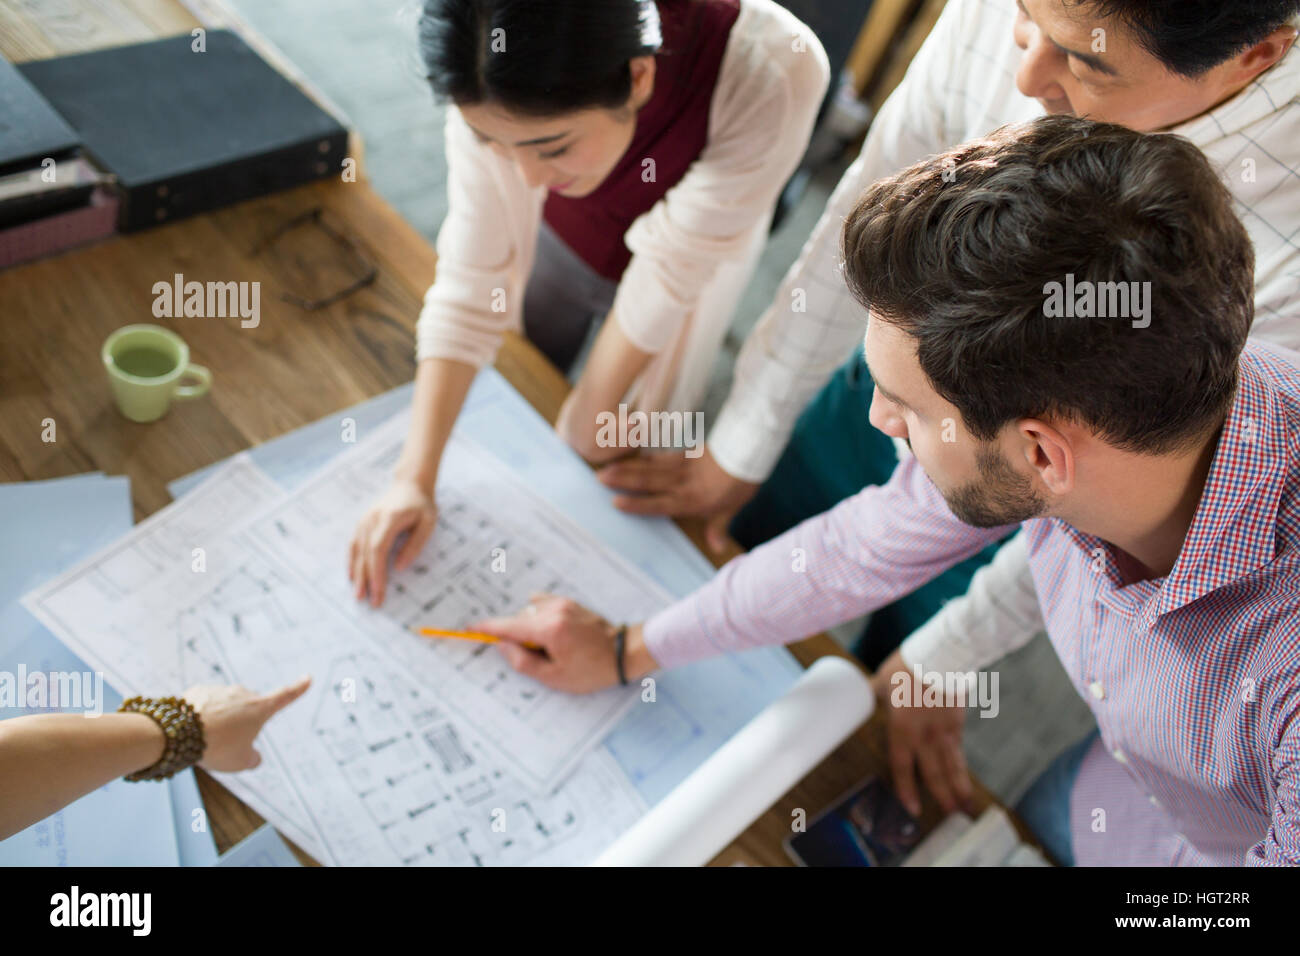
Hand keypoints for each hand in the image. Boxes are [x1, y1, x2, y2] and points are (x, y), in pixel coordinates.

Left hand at [183, 677, 310, 772]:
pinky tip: (191, 730)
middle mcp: (242, 694)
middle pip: (248, 709)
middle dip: (241, 723)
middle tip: (226, 744)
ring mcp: (219, 690)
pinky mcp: (198, 691)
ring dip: (219, 720)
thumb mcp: (240, 762)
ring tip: (204, 740)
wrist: (178, 733)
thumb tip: (253, 757)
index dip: (298, 689)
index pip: (285, 696)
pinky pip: (204, 706)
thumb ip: (252, 759)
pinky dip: (201, 716)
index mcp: (259, 708)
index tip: (308, 678)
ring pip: (224, 707)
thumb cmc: (216, 747)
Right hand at [348, 478, 437, 606]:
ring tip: (358, 594)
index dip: (377, 573)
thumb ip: (414, 545)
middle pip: (365, 554)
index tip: (379, 592)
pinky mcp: (362, 523)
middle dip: (366, 579)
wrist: (409, 485)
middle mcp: (372, 520)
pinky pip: (354, 545)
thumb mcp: (428, 523)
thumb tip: (400, 567)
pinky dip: (352, 562)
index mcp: (389, 519)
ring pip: (357, 551)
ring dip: (357, 574)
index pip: (378, 550)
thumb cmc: (422, 505)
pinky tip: (353, 576)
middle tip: (369, 601)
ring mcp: (364, 521)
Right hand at [472, 594, 655, 693]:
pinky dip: (540, 619)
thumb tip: (502, 646)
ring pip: (530, 614)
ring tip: (551, 649)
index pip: (508, 626)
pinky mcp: (569, 602)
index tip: (469, 629)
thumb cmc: (592, 670)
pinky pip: (542, 607)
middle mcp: (553, 610)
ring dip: (530, 629)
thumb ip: (522, 661)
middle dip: (516, 637)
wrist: (624, 652)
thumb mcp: (554, 676)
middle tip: (534, 656)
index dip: (486, 628)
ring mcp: (562, 603)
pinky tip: (553, 635)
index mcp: (548, 629)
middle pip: (518, 620)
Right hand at [596, 447, 758, 552]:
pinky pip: (661, 456)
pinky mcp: (685, 453)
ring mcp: (682, 466)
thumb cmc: (740, 484)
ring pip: (650, 467)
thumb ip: (718, 527)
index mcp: (691, 501)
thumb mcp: (731, 509)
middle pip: (648, 482)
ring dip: (628, 467)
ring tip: (607, 466)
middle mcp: (682, 484)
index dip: (638, 504)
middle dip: (623, 480)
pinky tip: (632, 456)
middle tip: (599, 478)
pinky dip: (645, 457)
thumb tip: (718, 549)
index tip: (616, 503)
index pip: (659, 504)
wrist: (748, 452)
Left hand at [871, 650, 973, 816]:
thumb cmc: (907, 667)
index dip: (907, 789)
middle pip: (933, 773)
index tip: (913, 808)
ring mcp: (944, 732)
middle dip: (941, 796)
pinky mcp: (958, 723)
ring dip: (958, 788)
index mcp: (902, 729)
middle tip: (949, 816)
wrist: (941, 655)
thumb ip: (873, 692)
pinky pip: (959, 751)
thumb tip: (857, 691)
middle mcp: (925, 736)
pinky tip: (964, 777)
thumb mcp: (883, 681)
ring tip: (964, 807)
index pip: (902, 766)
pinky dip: (962, 767)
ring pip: (952, 767)